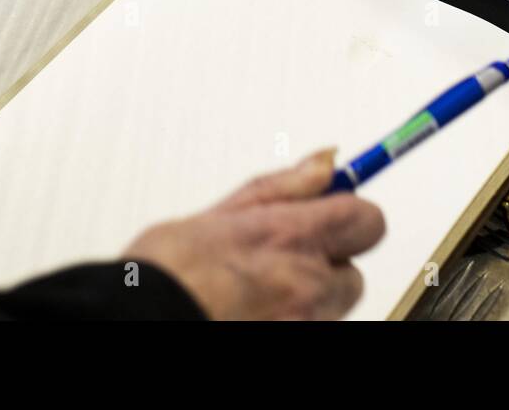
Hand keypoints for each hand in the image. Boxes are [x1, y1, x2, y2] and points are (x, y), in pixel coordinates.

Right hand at [122, 149, 385, 319]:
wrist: (141, 321)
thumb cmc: (167, 275)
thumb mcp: (220, 214)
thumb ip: (282, 188)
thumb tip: (325, 163)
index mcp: (293, 238)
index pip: (367, 219)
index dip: (348, 213)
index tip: (330, 208)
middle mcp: (308, 286)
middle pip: (352, 272)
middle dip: (324, 263)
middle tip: (276, 260)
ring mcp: (305, 323)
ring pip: (328, 305)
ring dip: (304, 296)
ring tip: (254, 290)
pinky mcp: (297, 343)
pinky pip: (308, 325)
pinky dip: (287, 317)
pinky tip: (251, 312)